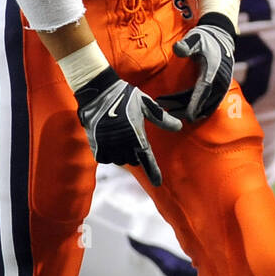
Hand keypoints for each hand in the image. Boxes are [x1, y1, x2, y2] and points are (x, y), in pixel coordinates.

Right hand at [75, 67, 181, 186]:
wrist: (99, 91)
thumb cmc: (126, 96)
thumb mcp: (147, 105)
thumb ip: (162, 119)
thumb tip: (179, 127)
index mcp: (136, 135)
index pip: (147, 159)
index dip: (153, 172)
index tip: (158, 183)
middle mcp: (122, 143)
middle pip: (132, 160)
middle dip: (135, 153)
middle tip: (131, 137)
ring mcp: (107, 145)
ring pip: (118, 160)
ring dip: (121, 154)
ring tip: (120, 137)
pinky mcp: (95, 144)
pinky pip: (104, 158)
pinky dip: (107, 154)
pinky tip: (109, 142)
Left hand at [169, 14, 235, 122]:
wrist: (221, 37)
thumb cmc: (205, 38)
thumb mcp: (195, 38)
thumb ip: (186, 44)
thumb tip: (178, 50)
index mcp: (213, 70)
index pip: (204, 90)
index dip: (195, 104)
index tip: (188, 116)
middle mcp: (220, 80)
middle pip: (204, 101)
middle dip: (187, 110)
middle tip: (169, 114)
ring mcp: (222, 85)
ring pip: (207, 103)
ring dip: (192, 110)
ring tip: (173, 113)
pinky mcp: (220, 87)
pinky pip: (210, 101)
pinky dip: (199, 107)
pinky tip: (187, 111)